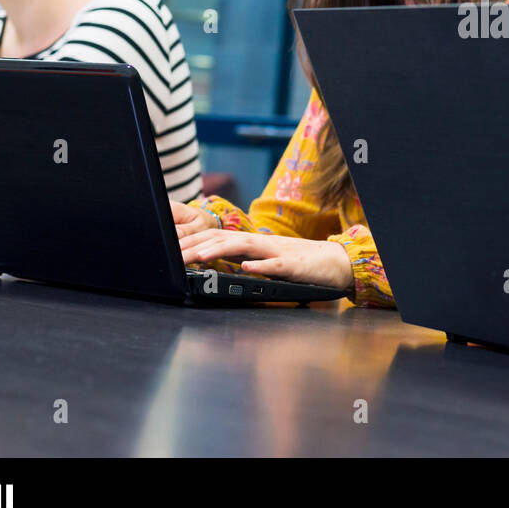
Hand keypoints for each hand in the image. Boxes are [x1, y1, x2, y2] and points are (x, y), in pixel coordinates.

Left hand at [176, 205, 353, 291]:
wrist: (336, 262)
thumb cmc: (301, 264)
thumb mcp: (267, 263)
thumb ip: (246, 262)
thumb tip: (220, 266)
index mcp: (255, 244)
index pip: (219, 238)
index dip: (194, 242)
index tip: (172, 250)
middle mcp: (263, 244)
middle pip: (225, 239)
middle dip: (197, 245)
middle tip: (173, 254)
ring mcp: (279, 253)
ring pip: (245, 248)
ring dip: (220, 250)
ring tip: (198, 256)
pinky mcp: (295, 266)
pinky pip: (276, 265)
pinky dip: (260, 266)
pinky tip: (246, 268)